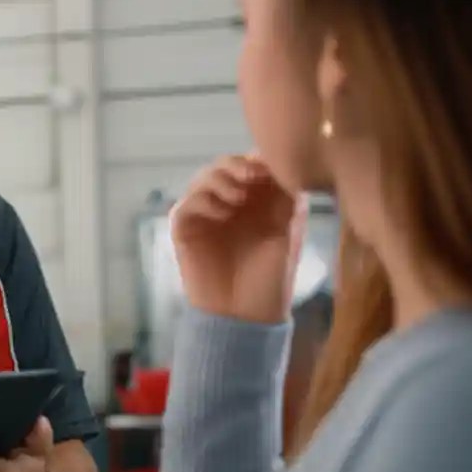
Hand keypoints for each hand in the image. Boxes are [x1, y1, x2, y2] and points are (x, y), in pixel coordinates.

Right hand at [171, 154, 307, 323]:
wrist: (246, 313)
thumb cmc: (271, 275)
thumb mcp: (287, 230)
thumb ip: (286, 195)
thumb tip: (281, 161)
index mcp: (255, 200)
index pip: (251, 164)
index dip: (259, 158)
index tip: (271, 165)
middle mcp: (227, 202)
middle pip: (224, 165)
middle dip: (237, 164)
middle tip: (253, 176)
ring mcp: (204, 214)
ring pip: (203, 178)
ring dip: (220, 180)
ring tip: (238, 198)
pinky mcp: (184, 229)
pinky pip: (186, 204)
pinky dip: (203, 201)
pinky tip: (222, 214)